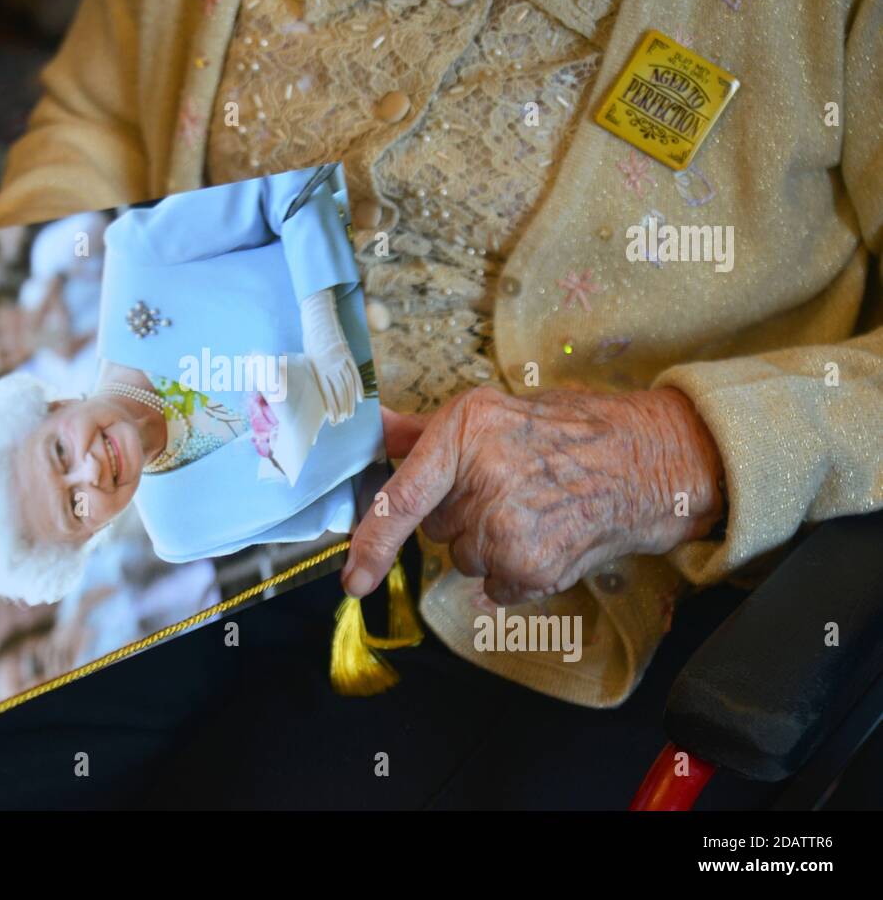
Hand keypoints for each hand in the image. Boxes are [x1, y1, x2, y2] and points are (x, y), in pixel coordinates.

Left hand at [300, 288, 361, 423]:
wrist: (319, 319)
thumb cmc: (310, 338)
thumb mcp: (307, 355)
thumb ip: (312, 371)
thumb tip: (314, 386)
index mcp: (318, 367)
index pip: (327, 392)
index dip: (331, 407)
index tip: (332, 418)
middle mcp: (330, 366)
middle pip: (339, 391)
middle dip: (341, 408)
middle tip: (342, 420)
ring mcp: (341, 360)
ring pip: (348, 385)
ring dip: (349, 401)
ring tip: (350, 414)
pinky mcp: (348, 355)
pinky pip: (354, 374)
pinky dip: (358, 387)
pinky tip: (359, 399)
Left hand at [341, 386, 724, 603]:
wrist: (646, 461)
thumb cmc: (566, 432)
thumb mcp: (490, 413)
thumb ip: (423, 433)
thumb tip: (373, 431)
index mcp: (465, 431)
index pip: (400, 497)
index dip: (370, 542)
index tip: (353, 579)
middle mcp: (482, 480)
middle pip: (435, 528)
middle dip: (459, 514)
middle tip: (507, 486)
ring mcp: (509, 528)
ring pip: (463, 559)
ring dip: (487, 543)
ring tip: (533, 508)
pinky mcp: (533, 567)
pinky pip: (496, 586)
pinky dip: (515, 570)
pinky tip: (545, 535)